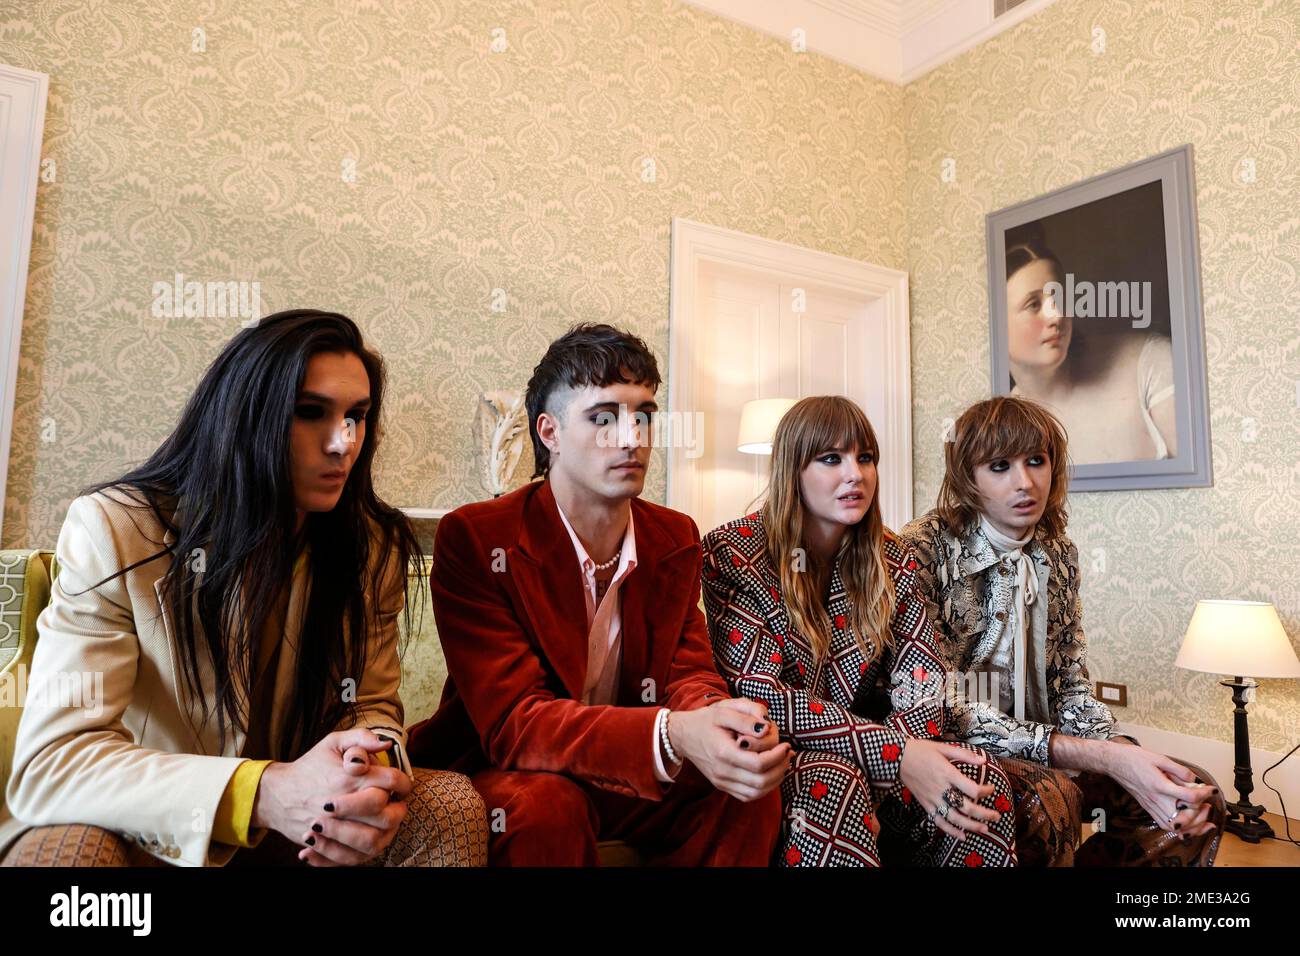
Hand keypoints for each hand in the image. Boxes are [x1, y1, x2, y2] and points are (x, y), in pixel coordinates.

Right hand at [252, 729, 411, 864]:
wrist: (276, 794)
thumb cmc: (310, 766)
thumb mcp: (333, 743)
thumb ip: (361, 737)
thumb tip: (385, 743)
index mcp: (348, 778)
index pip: (390, 781)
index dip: (403, 782)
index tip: (403, 784)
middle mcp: (342, 804)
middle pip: (385, 815)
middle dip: (398, 811)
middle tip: (398, 805)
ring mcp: (332, 828)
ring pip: (372, 841)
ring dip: (386, 834)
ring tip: (388, 824)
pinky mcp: (323, 845)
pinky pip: (350, 858)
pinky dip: (363, 854)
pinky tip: (368, 841)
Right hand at [668, 698, 791, 801]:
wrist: (683, 735)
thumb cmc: (706, 720)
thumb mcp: (724, 709)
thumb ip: (747, 716)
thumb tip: (766, 728)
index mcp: (723, 752)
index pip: (759, 764)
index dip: (777, 756)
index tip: (785, 744)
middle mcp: (722, 772)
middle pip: (761, 781)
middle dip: (780, 768)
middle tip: (787, 753)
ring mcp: (721, 782)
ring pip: (757, 792)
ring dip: (776, 779)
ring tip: (782, 762)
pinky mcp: (722, 786)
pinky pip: (748, 795)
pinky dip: (764, 788)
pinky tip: (771, 773)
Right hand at [899, 739, 1001, 840]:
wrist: (897, 758)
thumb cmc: (920, 750)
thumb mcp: (942, 747)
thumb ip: (963, 754)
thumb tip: (983, 760)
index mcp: (947, 773)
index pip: (972, 788)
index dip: (985, 791)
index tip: (991, 788)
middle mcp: (941, 788)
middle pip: (966, 807)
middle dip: (984, 814)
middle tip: (996, 816)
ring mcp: (933, 798)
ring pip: (954, 818)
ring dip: (971, 826)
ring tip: (984, 829)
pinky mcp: (926, 804)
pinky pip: (939, 821)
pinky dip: (950, 831)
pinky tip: (962, 836)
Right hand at [1105, 743, 1216, 835]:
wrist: (1114, 762)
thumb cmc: (1134, 758)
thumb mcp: (1159, 757)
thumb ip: (1179, 769)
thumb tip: (1194, 779)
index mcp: (1160, 785)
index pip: (1189, 796)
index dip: (1204, 794)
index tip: (1211, 789)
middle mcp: (1156, 799)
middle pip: (1184, 818)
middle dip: (1201, 814)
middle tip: (1207, 804)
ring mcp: (1151, 806)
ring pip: (1175, 827)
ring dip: (1192, 826)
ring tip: (1202, 817)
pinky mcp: (1148, 808)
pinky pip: (1165, 825)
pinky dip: (1179, 829)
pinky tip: (1187, 824)